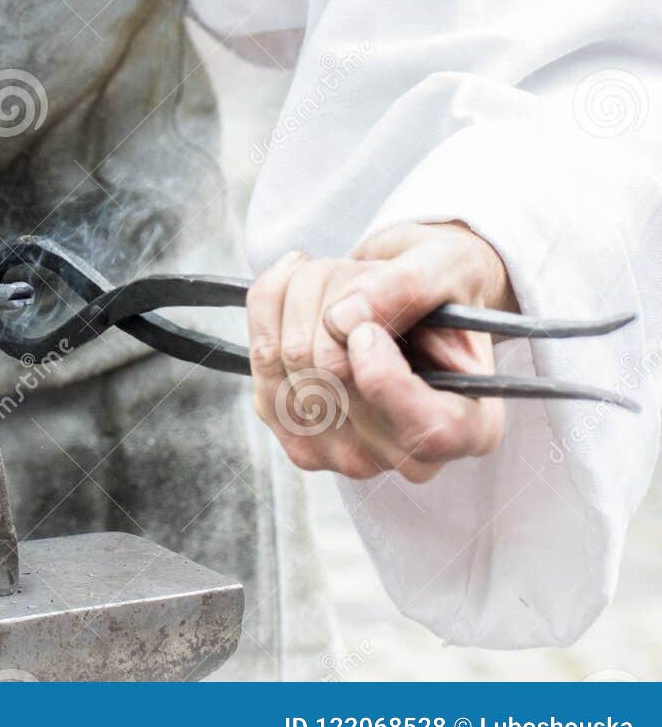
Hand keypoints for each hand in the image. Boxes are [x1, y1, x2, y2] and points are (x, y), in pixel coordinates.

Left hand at [246, 223, 517, 482]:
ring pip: (284, 361)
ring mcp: (344, 455)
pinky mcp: (295, 434)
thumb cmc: (440, 291)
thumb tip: (346, 315)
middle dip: (334, 302)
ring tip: (333, 275)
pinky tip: (296, 285)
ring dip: (299, 296)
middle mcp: (406, 456)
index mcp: (468, 428)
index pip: (427, 431)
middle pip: (332, 380)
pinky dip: (268, 306)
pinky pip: (258, 360)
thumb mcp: (447, 270)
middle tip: (357, 274)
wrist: (404, 304)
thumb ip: (408, 288)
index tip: (367, 329)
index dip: (383, 374)